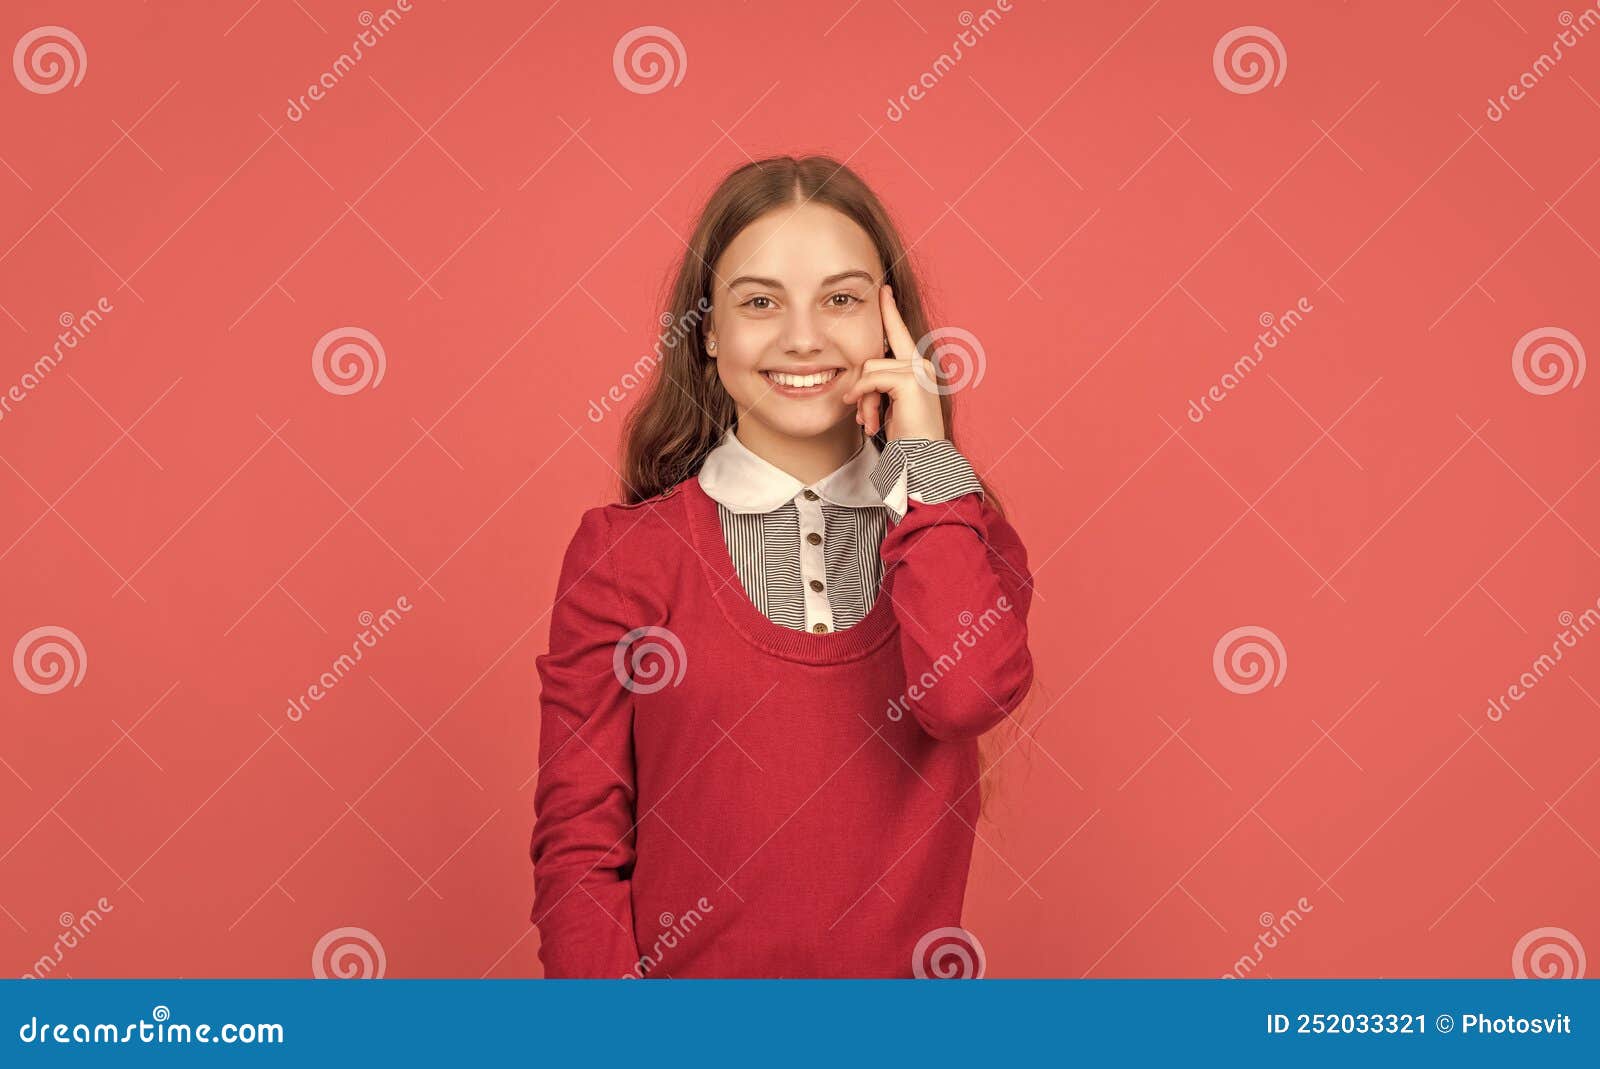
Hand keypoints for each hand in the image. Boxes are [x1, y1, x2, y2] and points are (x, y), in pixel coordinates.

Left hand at [841, 284, 946, 441]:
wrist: (924, 460)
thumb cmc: (908, 439)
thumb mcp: (890, 407)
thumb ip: (880, 388)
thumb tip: (856, 385)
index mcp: (919, 368)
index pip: (899, 333)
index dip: (890, 312)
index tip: (882, 291)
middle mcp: (922, 365)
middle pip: (873, 358)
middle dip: (861, 387)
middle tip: (862, 416)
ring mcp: (918, 371)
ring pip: (869, 369)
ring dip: (862, 399)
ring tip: (868, 422)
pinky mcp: (910, 381)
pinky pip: (871, 379)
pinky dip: (862, 396)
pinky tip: (864, 416)